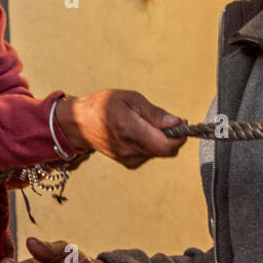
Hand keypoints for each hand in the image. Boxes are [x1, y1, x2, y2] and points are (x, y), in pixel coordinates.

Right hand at [55, 90, 185, 167]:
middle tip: (170, 121)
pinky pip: (149, 155)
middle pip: (166, 151)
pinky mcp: (128, 163)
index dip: (179, 136)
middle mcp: (130, 148)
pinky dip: (152, 145)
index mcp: (130, 129)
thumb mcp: (131, 99)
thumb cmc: (105, 105)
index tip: (181, 122)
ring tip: (149, 124)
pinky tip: (141, 133)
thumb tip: (176, 122)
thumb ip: (155, 113)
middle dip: (173, 137)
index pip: (166, 145)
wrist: (81, 123)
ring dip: (161, 140)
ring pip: (159, 153)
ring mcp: (128, 159)